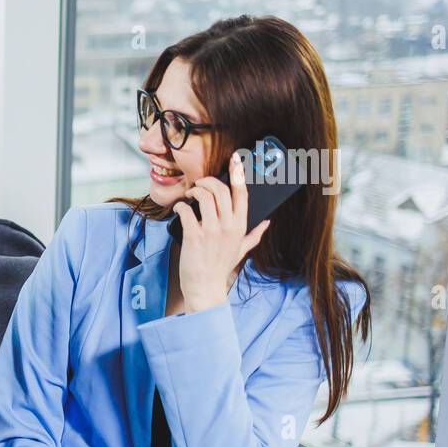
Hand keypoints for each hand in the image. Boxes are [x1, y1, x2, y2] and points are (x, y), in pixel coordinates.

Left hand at [175, 151, 270, 311]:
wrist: (205, 287)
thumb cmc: (221, 267)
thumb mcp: (242, 250)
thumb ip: (255, 235)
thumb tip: (267, 222)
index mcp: (241, 226)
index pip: (242, 194)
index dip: (238, 173)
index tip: (235, 159)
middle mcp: (228, 226)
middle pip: (221, 190)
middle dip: (208, 181)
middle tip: (199, 184)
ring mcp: (211, 231)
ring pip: (204, 196)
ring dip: (195, 190)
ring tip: (190, 195)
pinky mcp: (194, 236)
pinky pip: (187, 211)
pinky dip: (181, 205)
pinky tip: (179, 208)